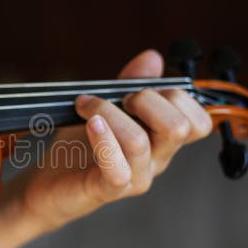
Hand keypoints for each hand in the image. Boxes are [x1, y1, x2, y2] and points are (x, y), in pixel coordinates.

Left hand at [15, 49, 212, 232]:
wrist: (49, 183)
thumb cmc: (80, 146)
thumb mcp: (107, 107)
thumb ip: (131, 83)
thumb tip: (153, 58)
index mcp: (162, 140)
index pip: (198, 122)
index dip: (177, 97)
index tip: (143, 89)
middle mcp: (156, 160)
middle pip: (180, 127)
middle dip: (149, 100)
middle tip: (121, 98)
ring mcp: (134, 178)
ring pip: (140, 142)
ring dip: (110, 112)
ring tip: (87, 106)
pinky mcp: (106, 190)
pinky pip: (117, 168)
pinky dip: (103, 139)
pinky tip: (91, 124)